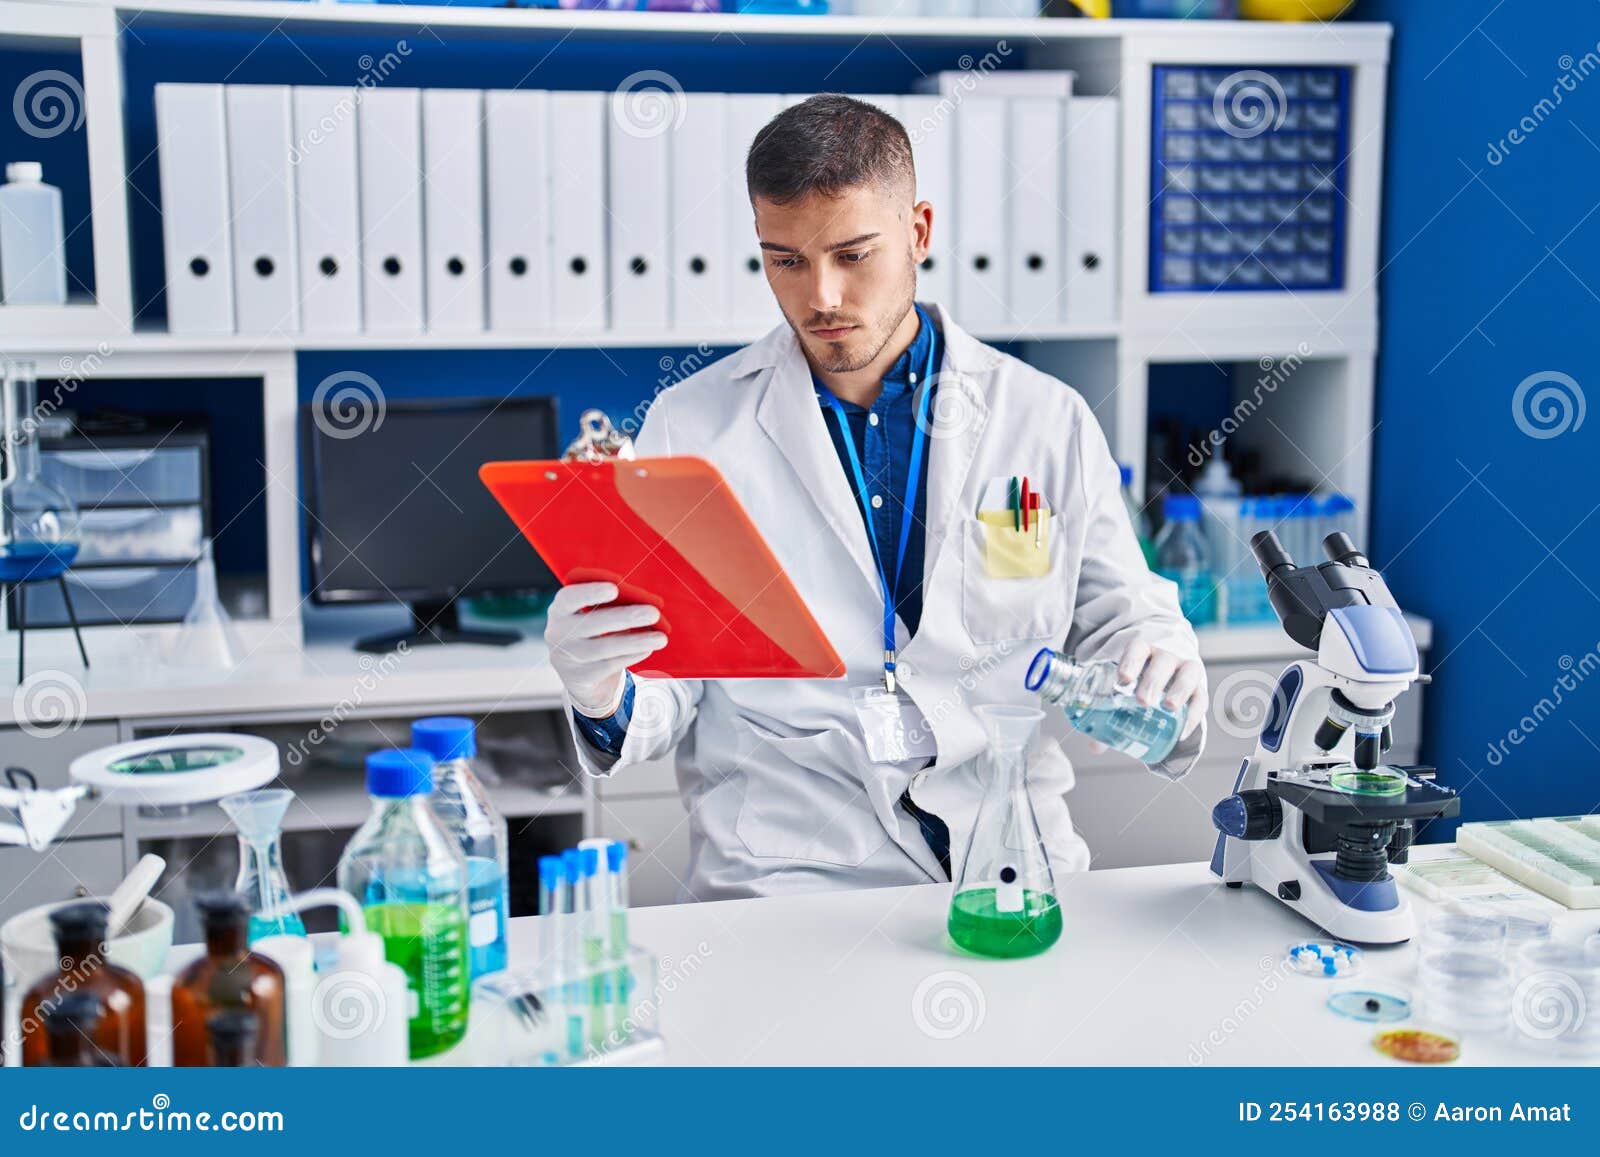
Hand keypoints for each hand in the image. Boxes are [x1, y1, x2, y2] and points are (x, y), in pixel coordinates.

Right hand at [544, 582, 667, 716]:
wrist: (581, 677)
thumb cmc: (593, 633)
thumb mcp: (592, 615)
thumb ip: (611, 605)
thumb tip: (648, 601)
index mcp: (560, 610)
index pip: (569, 598)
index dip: (590, 592)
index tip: (614, 588)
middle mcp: (557, 633)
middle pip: (591, 623)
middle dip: (625, 617)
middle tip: (653, 613)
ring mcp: (566, 658)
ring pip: (603, 648)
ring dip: (635, 641)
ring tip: (661, 638)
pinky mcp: (580, 678)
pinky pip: (610, 665)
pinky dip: (631, 656)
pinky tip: (647, 649)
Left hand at [1087, 640, 1207, 752]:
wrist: (1172, 661)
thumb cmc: (1141, 675)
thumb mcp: (1125, 684)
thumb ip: (1109, 711)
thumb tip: (1096, 746)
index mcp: (1144, 649)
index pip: (1137, 649)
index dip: (1130, 662)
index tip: (1123, 679)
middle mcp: (1168, 655)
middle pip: (1163, 662)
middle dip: (1153, 681)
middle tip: (1143, 701)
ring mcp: (1187, 667)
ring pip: (1188, 674)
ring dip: (1179, 691)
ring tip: (1169, 707)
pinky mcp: (1200, 686)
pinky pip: (1201, 699)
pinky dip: (1193, 715)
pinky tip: (1182, 732)